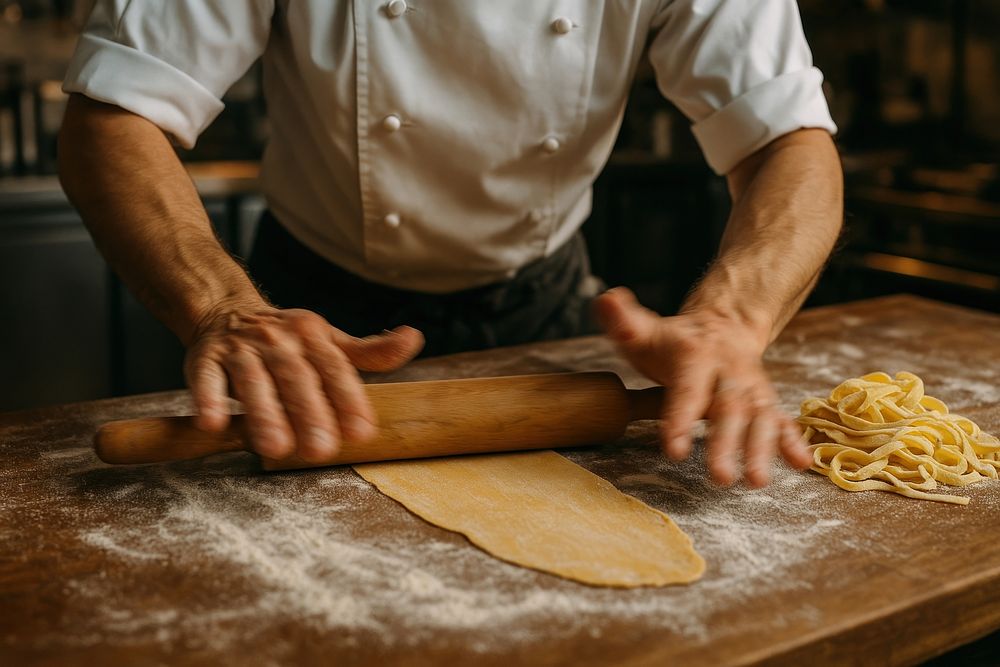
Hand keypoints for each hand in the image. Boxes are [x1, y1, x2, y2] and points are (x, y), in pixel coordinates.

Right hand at [183, 301, 424, 461]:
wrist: (226, 310)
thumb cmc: (287, 338)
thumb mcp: (330, 341)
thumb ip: (370, 351)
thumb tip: (413, 339)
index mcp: (313, 336)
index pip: (334, 369)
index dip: (349, 399)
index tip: (362, 431)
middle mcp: (278, 340)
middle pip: (297, 377)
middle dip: (310, 413)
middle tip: (322, 450)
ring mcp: (240, 348)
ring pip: (254, 380)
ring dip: (264, 413)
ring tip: (275, 448)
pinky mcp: (205, 357)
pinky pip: (205, 378)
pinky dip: (208, 398)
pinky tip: (214, 423)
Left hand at [594, 287, 810, 486]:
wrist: (722, 325)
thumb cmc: (674, 340)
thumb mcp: (643, 329)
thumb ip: (622, 321)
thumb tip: (605, 300)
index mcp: (696, 355)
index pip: (688, 389)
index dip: (680, 418)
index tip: (673, 449)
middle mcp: (730, 371)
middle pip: (729, 408)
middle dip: (727, 443)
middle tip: (720, 477)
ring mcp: (752, 388)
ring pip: (761, 418)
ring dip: (761, 450)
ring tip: (756, 482)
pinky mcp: (767, 402)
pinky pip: (782, 420)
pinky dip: (793, 441)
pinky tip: (800, 463)